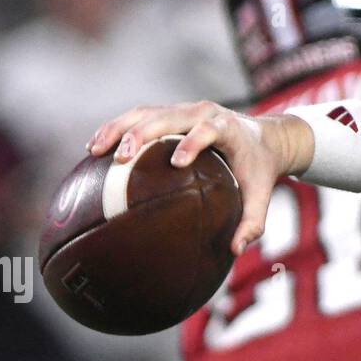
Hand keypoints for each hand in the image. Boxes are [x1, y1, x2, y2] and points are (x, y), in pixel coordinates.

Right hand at [87, 101, 313, 254]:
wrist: (266, 138)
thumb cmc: (260, 169)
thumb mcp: (261, 195)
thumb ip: (253, 222)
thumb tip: (235, 250)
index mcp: (228, 128)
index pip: (208, 130)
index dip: (193, 142)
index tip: (178, 163)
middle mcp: (205, 112)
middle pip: (168, 116)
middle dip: (142, 134)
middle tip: (119, 158)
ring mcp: (186, 109)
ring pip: (146, 112)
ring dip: (119, 128)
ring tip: (94, 150)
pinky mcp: (172, 111)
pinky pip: (140, 115)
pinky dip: (117, 127)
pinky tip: (96, 146)